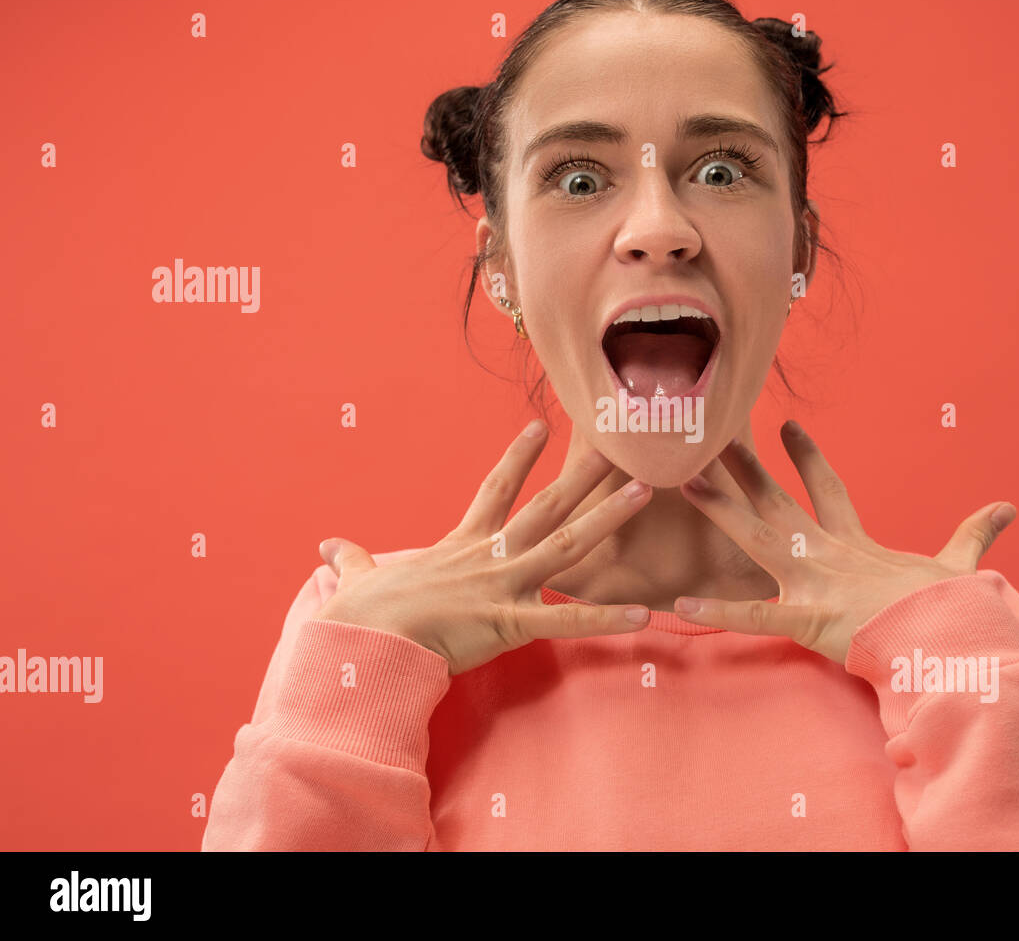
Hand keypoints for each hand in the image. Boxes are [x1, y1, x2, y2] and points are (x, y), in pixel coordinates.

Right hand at [315, 419, 654, 675]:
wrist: (360, 639)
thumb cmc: (361, 614)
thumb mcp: (358, 578)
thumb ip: (351, 559)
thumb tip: (327, 544)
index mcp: (460, 545)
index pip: (495, 490)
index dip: (518, 458)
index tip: (538, 426)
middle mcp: (489, 556)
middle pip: (546, 506)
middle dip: (583, 475)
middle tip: (618, 446)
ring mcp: (503, 585)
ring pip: (567, 545)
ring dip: (608, 518)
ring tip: (645, 491)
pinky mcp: (508, 622)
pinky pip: (566, 621)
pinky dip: (604, 619)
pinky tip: (642, 613)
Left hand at [673, 420, 1016, 665]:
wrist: (953, 641)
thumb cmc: (951, 610)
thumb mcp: (960, 567)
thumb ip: (975, 534)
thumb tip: (1009, 506)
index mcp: (857, 544)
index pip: (828, 489)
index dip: (806, 457)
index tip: (787, 426)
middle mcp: (827, 554)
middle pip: (776, 502)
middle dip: (743, 468)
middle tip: (709, 438)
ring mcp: (813, 583)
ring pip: (755, 537)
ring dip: (719, 509)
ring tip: (682, 482)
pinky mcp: (807, 618)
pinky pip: (752, 616)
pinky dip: (716, 613)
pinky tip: (678, 605)